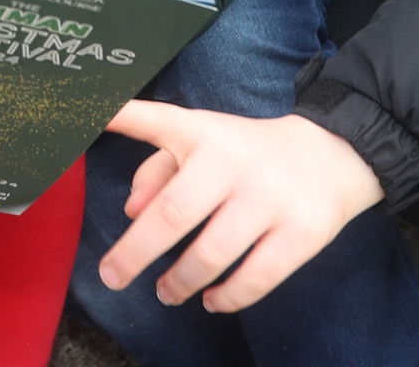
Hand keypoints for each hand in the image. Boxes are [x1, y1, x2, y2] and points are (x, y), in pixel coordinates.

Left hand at [97, 102, 383, 312]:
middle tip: (111, 276)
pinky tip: (211, 300)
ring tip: (166, 292)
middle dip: (136, 252)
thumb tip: (131, 212)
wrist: (329, 155)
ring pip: (211, 255)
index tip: (90, 118)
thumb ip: (157, 170)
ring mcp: (269, 199)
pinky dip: (227, 298)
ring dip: (180, 282)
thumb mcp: (200, 144)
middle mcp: (232, 162)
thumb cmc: (243, 152)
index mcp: (202, 133)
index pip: (158, 122)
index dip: (123, 118)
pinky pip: (255, 279)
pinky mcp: (302, 233)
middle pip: (175, 214)